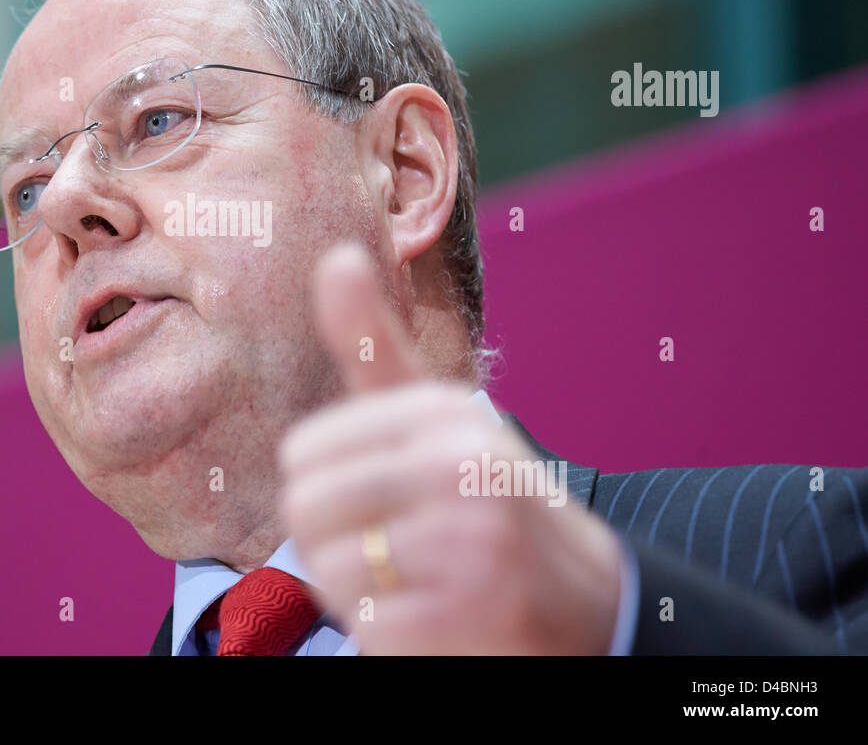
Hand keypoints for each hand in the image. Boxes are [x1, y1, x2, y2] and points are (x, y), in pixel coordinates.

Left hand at [278, 243, 622, 653]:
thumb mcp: (435, 417)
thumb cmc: (485, 499)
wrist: (587, 601)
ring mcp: (468, 541)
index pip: (302, 452)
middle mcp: (459, 465)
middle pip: (304, 508)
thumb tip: (336, 255)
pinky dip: (387, 633)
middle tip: (396, 548)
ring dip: (360, 589)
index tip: (385, 498)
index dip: (326, 488)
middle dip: (336, 540)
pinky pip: (364, 625)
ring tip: (418, 580)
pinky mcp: (467, 613)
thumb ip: (373, 342)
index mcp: (443, 412)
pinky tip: (436, 618)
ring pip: (327, 569)